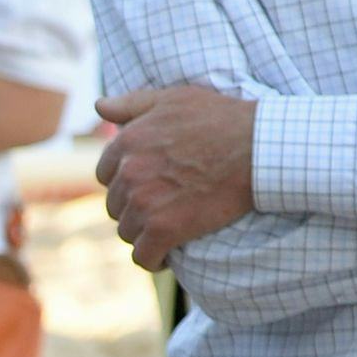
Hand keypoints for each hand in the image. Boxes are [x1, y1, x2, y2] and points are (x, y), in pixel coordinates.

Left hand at [95, 86, 256, 268]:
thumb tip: (100, 105)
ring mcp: (144, 203)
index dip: (124, 182)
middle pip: (115, 206)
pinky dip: (153, 259)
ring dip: (144, 234)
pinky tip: (166, 255)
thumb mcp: (174, 98)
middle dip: (134, 208)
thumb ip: (132, 103)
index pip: (105, 175)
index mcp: (127, 142)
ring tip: (168, 228)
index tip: (146, 185)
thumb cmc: (220, 119)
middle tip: (162, 207)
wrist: (256, 147)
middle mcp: (129, 173)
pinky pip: (144, 257)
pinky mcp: (164, 229)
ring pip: (128, 232)